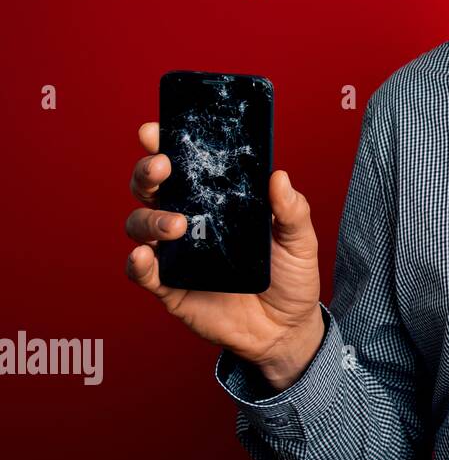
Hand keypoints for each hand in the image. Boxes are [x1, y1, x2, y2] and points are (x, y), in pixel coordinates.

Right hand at [124, 121, 323, 389]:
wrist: (287, 329)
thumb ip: (291, 210)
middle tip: (164, 167)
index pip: (185, 166)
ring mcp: (175, 253)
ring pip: (140, 224)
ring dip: (150, 217)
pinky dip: (137, 262)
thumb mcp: (300, 239)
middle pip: (152, 188)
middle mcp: (190, 220)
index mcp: (217, 201)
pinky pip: (142, 272)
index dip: (165, 144)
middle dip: (149, 172)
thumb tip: (278, 175)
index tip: (157, 129)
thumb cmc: (290, 276)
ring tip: (177, 225)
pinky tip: (146, 255)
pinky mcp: (169, 287)